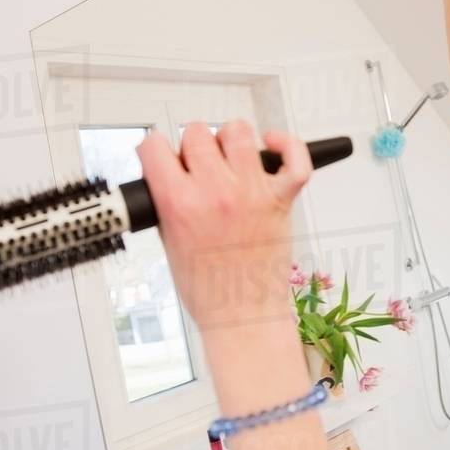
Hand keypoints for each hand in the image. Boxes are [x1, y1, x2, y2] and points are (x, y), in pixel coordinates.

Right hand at [135, 120, 311, 334]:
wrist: (243, 317)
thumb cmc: (209, 289)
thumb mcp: (169, 242)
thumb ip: (167, 202)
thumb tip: (170, 173)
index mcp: (180, 204)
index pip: (155, 147)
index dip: (156, 150)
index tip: (161, 157)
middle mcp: (215, 193)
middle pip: (197, 133)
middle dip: (193, 146)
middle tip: (198, 166)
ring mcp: (251, 193)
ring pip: (239, 132)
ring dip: (231, 140)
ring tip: (230, 158)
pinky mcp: (281, 199)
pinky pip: (294, 157)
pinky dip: (286, 144)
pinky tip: (272, 147)